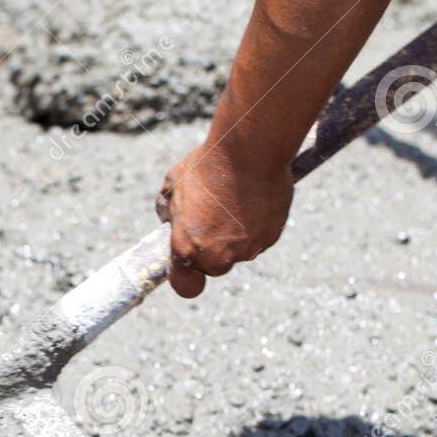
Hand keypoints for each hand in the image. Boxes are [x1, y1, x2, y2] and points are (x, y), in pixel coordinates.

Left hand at [155, 138, 292, 297]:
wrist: (249, 150)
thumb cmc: (207, 164)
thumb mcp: (173, 184)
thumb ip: (167, 210)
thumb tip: (168, 221)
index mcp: (187, 248)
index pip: (185, 287)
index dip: (187, 278)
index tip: (189, 267)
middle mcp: (216, 257)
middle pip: (214, 268)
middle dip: (213, 250)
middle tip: (214, 219)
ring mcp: (245, 250)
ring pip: (239, 253)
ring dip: (236, 236)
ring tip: (236, 202)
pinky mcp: (269, 239)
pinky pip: (259, 240)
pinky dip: (257, 226)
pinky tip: (253, 200)